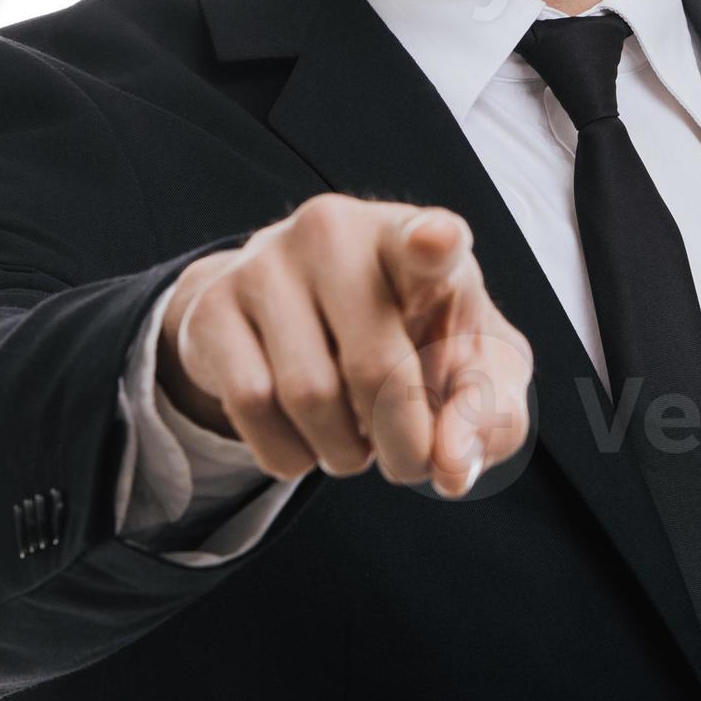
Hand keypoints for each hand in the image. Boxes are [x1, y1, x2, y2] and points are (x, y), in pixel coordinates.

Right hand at [157, 195, 531, 497]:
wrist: (286, 315)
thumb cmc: (405, 337)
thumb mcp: (467, 368)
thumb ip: (488, 417)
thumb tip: (451, 467)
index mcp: (413, 239)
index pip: (430, 239)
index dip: (435, 243)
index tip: (437, 242)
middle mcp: (336, 232)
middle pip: (377, 367)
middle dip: (403, 444)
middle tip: (408, 461)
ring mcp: (266, 263)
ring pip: (310, 395)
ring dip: (344, 453)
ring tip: (356, 440)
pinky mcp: (213, 305)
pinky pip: (250, 406)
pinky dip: (289, 453)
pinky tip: (305, 440)